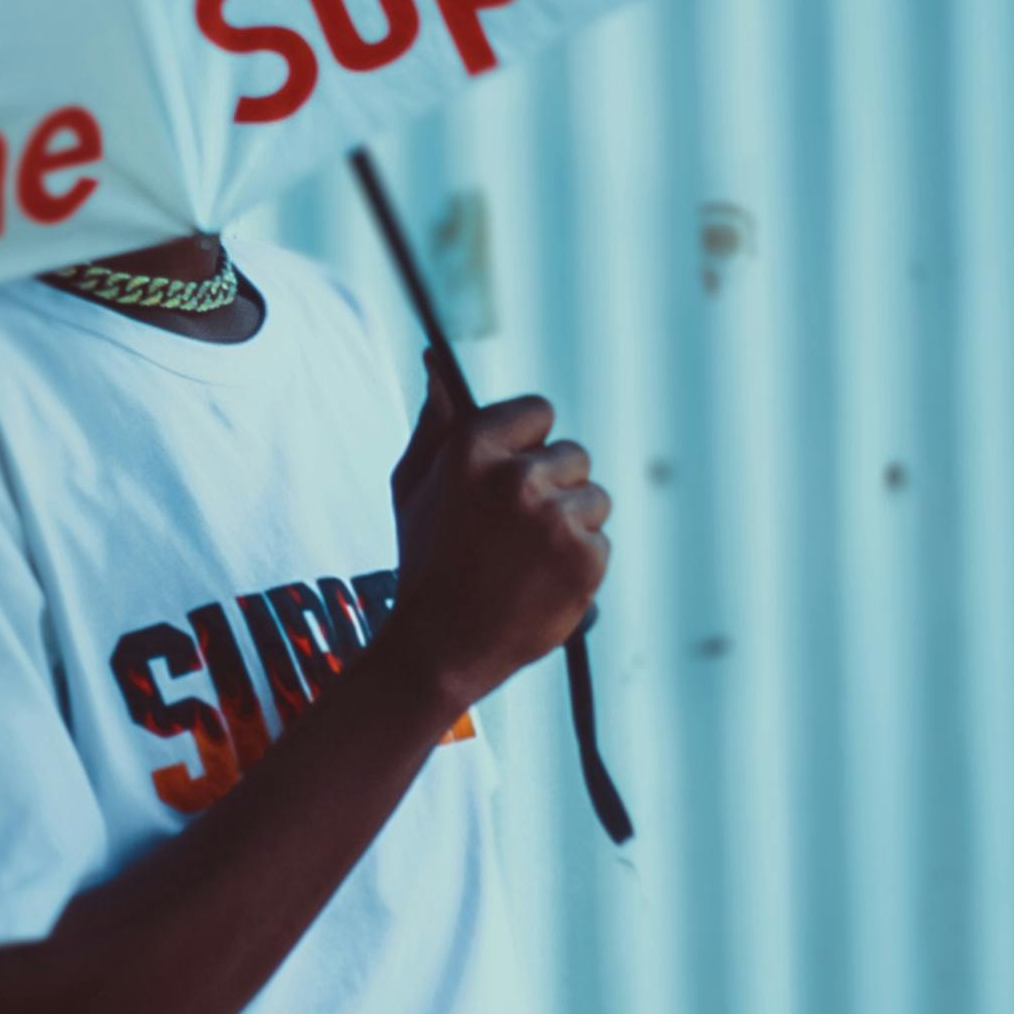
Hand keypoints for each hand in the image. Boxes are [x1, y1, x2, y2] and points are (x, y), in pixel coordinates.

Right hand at [386, 353, 609, 712]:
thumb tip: (436, 365)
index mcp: (473, 448)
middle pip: (574, 455)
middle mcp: (517, 476)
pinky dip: (579, 566)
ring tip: (527, 561)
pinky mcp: (585, 559)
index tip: (514, 473)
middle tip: (515, 532)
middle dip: (554, 487)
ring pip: (594, 499)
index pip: (539, 411)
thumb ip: (433, 423)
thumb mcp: (413, 487)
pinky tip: (541, 584)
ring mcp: (555, 518)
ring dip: (571, 526)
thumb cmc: (424, 563)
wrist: (440, 649)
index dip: (529, 444)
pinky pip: (600, 543)